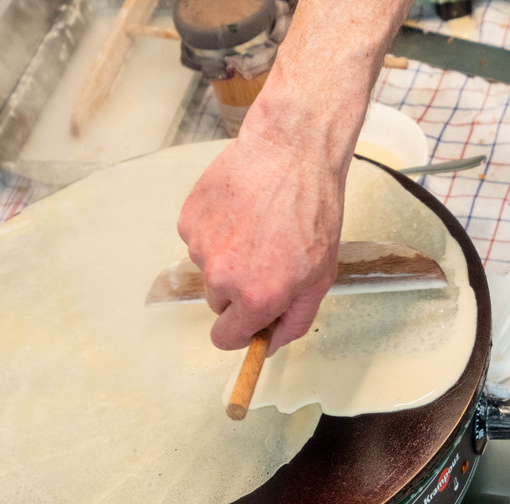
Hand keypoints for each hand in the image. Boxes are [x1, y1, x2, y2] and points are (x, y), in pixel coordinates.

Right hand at [177, 115, 347, 351]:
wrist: (291, 151)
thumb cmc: (312, 210)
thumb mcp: (320, 277)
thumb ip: (294, 321)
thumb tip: (270, 346)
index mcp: (257, 298)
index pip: (225, 338)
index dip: (239, 331)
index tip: (249, 320)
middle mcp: (222, 277)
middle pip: (218, 304)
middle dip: (238, 290)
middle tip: (267, 257)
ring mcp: (201, 247)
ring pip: (209, 269)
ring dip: (228, 256)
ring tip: (258, 226)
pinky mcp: (188, 220)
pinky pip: (199, 240)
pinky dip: (216, 230)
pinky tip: (241, 210)